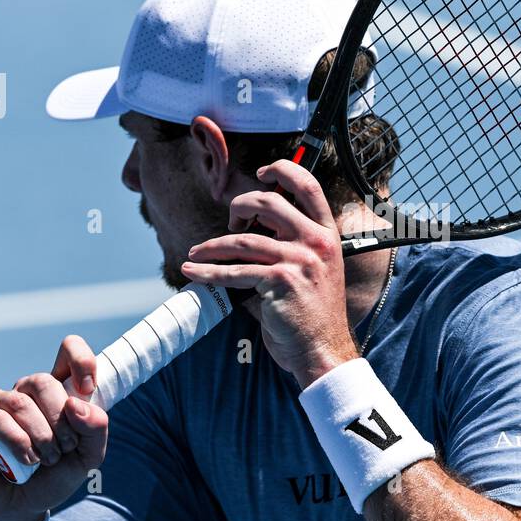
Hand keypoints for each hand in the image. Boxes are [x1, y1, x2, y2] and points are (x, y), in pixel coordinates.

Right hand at [0, 335, 108, 520]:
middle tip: (65, 449)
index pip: (69, 350)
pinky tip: (27, 459)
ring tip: (47, 459)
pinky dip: (17, 440)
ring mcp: (0, 403)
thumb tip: (78, 404)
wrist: (18, 507)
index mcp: (58, 391)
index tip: (88, 390)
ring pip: (21, 401)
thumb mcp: (88, 457)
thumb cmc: (53, 476)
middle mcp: (28, 391)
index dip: (81, 360)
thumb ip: (96, 429)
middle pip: (44, 381)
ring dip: (41, 435)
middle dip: (61, 419)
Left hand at [182, 160, 357, 387]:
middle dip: (239, 207)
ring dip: (212, 246)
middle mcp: (316, 241)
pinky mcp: (280, 280)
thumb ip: (291, 245)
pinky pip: (235, 271)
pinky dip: (208, 272)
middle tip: (229, 224)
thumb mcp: (315, 269)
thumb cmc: (314, 313)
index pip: (309, 186)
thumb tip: (250, 230)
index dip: (282, 171)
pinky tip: (194, 273)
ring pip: (244, 239)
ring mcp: (300, 259)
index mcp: (327, 234)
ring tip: (196, 254)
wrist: (323, 349)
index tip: (262, 173)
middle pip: (268, 202)